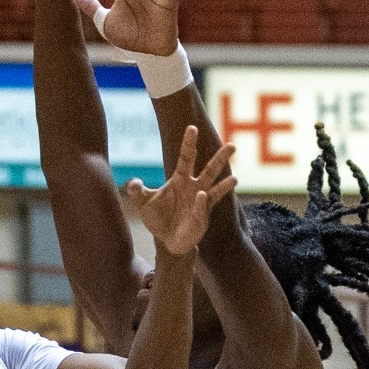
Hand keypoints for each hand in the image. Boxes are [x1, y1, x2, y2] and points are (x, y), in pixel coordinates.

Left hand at [124, 125, 233, 257]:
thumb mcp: (143, 203)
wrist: (166, 241)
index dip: (189, 143)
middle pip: (210, 169)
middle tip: (232, 146)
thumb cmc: (158, 218)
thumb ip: (138, 191)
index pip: (186, 157)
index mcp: (180, 179)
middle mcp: (195, 187)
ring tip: (235, 179)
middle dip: (220, 158)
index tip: (192, 127)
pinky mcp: (202, 218)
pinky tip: (202, 195)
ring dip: (225, 184)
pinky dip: (202, 202)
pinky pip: (203, 208)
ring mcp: (201, 202)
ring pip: (215, 189)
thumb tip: (133, 183)